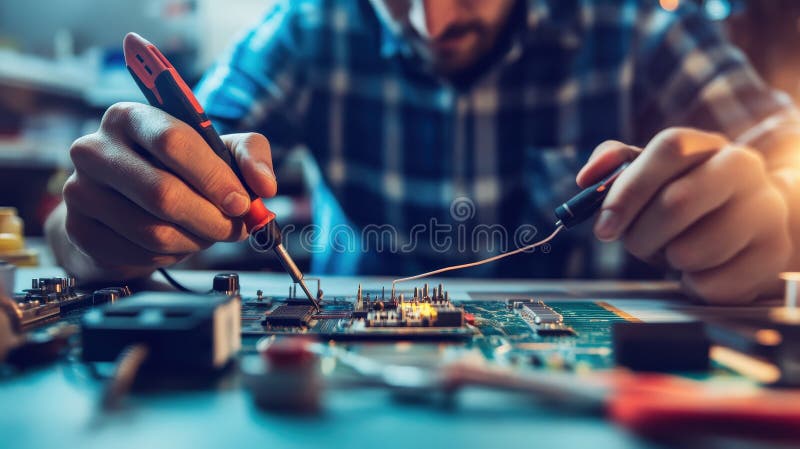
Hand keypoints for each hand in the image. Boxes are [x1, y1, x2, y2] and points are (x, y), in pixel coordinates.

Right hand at [52, 102, 276, 280]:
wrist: (126, 201)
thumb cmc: (176, 168)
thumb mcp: (218, 149)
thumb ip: (250, 154)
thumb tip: (264, 185)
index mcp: (130, 117)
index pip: (173, 141)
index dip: (214, 177)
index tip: (240, 201)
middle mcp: (95, 148)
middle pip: (162, 193)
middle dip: (210, 218)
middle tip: (233, 228)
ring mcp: (79, 190)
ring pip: (153, 231)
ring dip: (195, 241)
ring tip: (206, 232)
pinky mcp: (78, 229)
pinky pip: (138, 254)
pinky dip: (170, 256)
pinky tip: (176, 242)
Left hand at [578, 128, 791, 303]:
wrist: (749, 221)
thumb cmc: (688, 196)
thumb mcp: (651, 174)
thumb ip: (616, 165)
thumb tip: (588, 177)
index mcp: (708, 144)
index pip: (670, 148)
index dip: (629, 189)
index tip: (603, 226)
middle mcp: (744, 170)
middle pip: (678, 201)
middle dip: (641, 234)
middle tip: (635, 244)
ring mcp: (765, 211)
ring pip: (692, 251)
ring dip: (668, 260)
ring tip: (674, 251)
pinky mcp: (773, 255)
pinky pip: (711, 285)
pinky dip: (692, 285)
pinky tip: (700, 269)